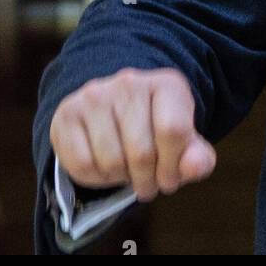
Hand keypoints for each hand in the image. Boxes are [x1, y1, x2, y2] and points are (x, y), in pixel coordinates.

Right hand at [49, 67, 216, 201]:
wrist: (115, 110)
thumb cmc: (156, 130)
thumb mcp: (184, 143)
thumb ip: (197, 158)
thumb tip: (196, 168)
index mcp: (167, 83)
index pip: (173, 131)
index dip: (172, 167)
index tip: (169, 178)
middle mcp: (130, 82)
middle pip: (141, 152)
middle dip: (147, 180)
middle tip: (148, 183)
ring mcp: (95, 95)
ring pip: (111, 161)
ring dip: (122, 179)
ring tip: (127, 171)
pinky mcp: (67, 113)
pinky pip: (82, 165)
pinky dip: (96, 179)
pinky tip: (105, 168)